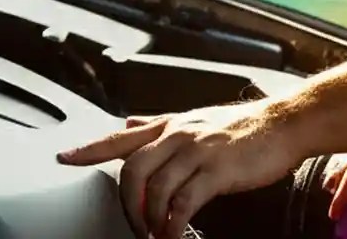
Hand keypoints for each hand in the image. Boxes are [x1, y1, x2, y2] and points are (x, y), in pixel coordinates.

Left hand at [56, 103, 303, 238]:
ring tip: (153, 235)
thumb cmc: (239, 126)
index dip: (89, 149)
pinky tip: (172, 234)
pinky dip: (172, 222)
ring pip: (154, 186)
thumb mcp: (192, 119)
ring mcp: (196, 152)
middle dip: (126, 202)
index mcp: (168, 125)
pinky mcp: (216, 171)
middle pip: (131, 168)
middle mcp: (176, 135)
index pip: (119, 137)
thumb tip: (129, 124)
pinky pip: (183, 201)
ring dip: (149, 217)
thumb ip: (158, 125)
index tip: (64, 158)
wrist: (282, 124)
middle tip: (133, 223)